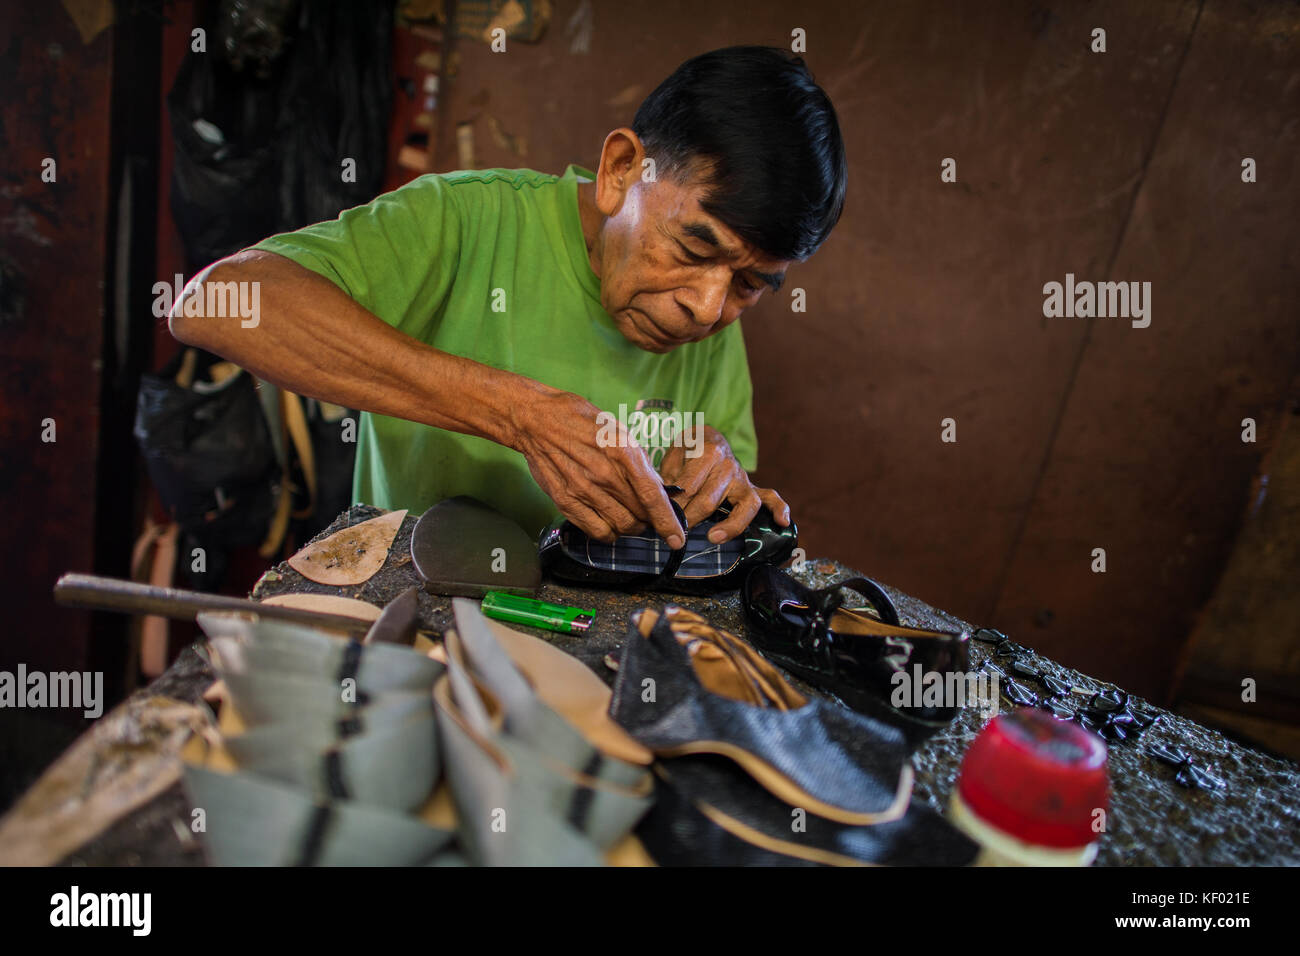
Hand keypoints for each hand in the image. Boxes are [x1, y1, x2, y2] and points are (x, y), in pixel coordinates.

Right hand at [510, 387, 684, 546]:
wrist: (537, 420)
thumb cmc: (581, 421)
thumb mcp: (618, 430)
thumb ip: (638, 460)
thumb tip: (657, 487)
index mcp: (622, 451)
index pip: (652, 497)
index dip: (667, 522)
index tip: (677, 538)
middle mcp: (604, 474)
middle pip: (639, 516)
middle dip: (650, 520)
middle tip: (648, 515)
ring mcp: (583, 490)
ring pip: (621, 526)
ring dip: (631, 527)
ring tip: (630, 518)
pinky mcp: (566, 501)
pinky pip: (597, 531)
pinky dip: (610, 534)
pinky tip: (610, 524)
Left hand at [659, 425, 789, 541]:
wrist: (707, 437)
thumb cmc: (687, 450)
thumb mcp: (673, 454)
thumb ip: (669, 476)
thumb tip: (665, 501)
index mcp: (708, 453)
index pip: (689, 487)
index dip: (674, 505)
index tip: (663, 517)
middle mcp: (730, 465)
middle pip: (710, 501)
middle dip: (690, 518)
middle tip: (676, 530)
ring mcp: (743, 478)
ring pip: (746, 505)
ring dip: (729, 525)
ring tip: (713, 537)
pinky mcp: (752, 488)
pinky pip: (771, 498)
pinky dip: (780, 509)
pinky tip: (782, 523)